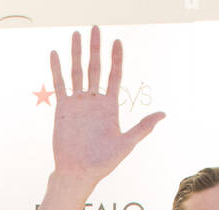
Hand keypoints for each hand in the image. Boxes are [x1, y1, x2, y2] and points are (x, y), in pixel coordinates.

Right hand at [49, 26, 163, 185]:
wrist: (78, 173)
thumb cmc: (103, 163)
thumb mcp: (126, 144)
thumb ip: (142, 127)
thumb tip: (163, 114)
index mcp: (109, 107)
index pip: (114, 76)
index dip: (116, 59)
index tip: (117, 42)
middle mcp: (94, 101)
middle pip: (95, 68)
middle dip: (95, 48)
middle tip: (96, 28)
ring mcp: (78, 104)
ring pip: (77, 72)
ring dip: (77, 53)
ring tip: (77, 34)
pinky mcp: (63, 109)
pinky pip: (60, 85)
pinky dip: (57, 69)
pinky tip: (55, 53)